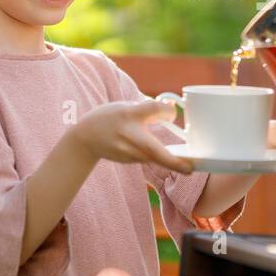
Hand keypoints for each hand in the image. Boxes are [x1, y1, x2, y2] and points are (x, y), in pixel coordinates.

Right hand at [69, 99, 193, 173]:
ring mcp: (127, 151)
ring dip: (171, 162)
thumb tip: (173, 108)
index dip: (166, 110)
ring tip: (188, 165)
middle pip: (154, 150)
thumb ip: (149, 108)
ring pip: (154, 157)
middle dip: (173, 162)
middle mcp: (128, 134)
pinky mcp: (129, 160)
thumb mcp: (127, 106)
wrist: (86, 138)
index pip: (152, 109)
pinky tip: (166, 157)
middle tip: (190, 169)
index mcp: (129, 114)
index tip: (173, 111)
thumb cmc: (110, 118)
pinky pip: (149, 158)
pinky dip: (159, 158)